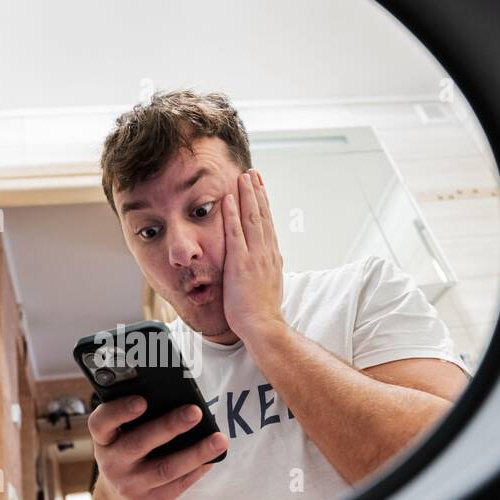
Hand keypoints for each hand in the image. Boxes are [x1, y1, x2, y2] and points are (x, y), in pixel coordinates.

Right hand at [87, 396, 228, 499]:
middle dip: (169, 426)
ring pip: (166, 469)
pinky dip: (197, 470)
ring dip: (195, 453)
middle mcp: (111, 463)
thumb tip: (178, 401)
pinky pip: (178, 485)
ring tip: (219, 440)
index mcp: (103, 439)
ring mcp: (129, 486)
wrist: (119, 496)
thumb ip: (137, 419)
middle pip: (139, 444)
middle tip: (195, 412)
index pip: (101, 423)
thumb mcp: (120, 435)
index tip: (141, 401)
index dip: (119, 411)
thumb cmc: (126, 451)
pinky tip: (212, 457)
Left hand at [220, 169, 284, 342]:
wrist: (262, 325)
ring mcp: (254, 256)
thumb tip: (270, 261)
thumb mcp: (269, 284)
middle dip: (257, 192)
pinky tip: (228, 199)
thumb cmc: (262, 312)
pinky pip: (236, 232)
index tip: (260, 188)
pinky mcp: (241, 263)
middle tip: (253, 173)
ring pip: (252, 218)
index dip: (264, 204)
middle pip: (263, 215)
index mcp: (272, 257)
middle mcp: (266, 252)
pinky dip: (232, 214)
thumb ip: (268, 269)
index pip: (268, 224)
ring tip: (244, 177)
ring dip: (247, 195)